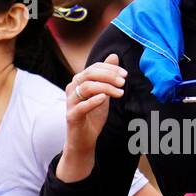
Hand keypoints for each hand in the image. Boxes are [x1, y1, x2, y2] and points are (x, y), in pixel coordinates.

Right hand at [58, 55, 125, 178]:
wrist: (84, 140)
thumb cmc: (92, 116)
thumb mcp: (103, 92)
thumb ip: (107, 75)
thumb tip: (114, 55)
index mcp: (79, 81)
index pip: (94, 68)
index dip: (110, 69)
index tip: (125, 74)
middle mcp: (72, 88)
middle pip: (89, 74)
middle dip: (108, 76)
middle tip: (123, 82)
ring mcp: (70, 102)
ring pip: (86, 87)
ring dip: (105, 88)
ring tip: (120, 93)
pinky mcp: (72, 116)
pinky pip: (81, 106)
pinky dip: (93, 100)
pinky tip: (105, 99)